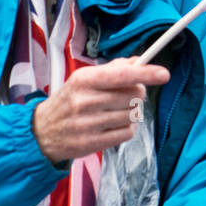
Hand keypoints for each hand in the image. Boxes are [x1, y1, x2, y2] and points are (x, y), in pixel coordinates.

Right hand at [32, 58, 170, 163]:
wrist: (41, 132)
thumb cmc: (69, 101)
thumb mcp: (84, 79)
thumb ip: (113, 69)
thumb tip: (139, 62)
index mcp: (84, 80)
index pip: (121, 75)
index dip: (146, 73)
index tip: (164, 74)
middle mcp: (85, 101)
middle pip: (133, 95)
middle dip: (137, 94)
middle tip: (127, 95)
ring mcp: (88, 124)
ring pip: (132, 115)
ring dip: (132, 112)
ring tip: (117, 111)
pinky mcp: (92, 143)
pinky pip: (127, 133)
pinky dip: (127, 128)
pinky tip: (114, 125)